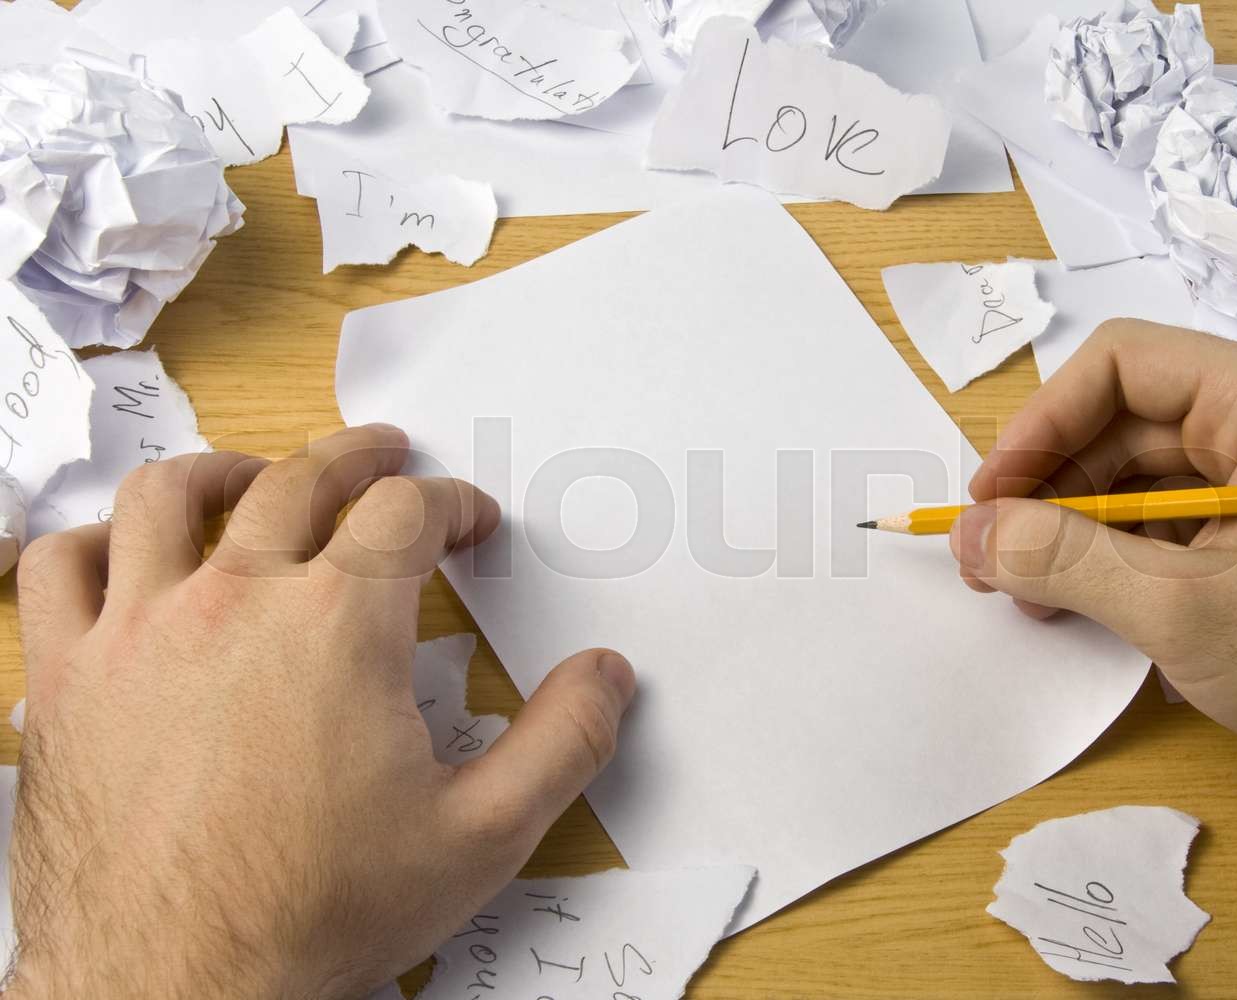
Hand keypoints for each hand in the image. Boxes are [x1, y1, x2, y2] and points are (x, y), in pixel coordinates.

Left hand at [11, 425, 634, 998]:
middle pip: (300, 480)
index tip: (468, 523)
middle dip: (359, 459)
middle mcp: (234, 602)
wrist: (172, 989)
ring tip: (258, 475)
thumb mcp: (480, 837)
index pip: (406, 513)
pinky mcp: (68, 677)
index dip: (452, 503)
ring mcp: (138, 631)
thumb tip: (607, 675)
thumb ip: (562, 744)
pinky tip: (127, 554)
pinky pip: (63, 567)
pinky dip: (96, 539)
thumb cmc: (315, 913)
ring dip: (229, 470)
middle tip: (387, 460)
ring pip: (173, 497)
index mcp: (339, 625)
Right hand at [949, 320, 1236, 779]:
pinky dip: (1124, 554)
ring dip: (1079, 527)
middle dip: (1052, 487)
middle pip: (1127, 421)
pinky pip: (1177, 518)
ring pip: (1146, 474)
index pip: (1122, 365)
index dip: (1043, 425)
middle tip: (996, 559)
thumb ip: (1062, 561)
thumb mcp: (1182, 608)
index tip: (994, 499)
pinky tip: (1091, 603)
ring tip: (1034, 592)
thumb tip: (970, 534)